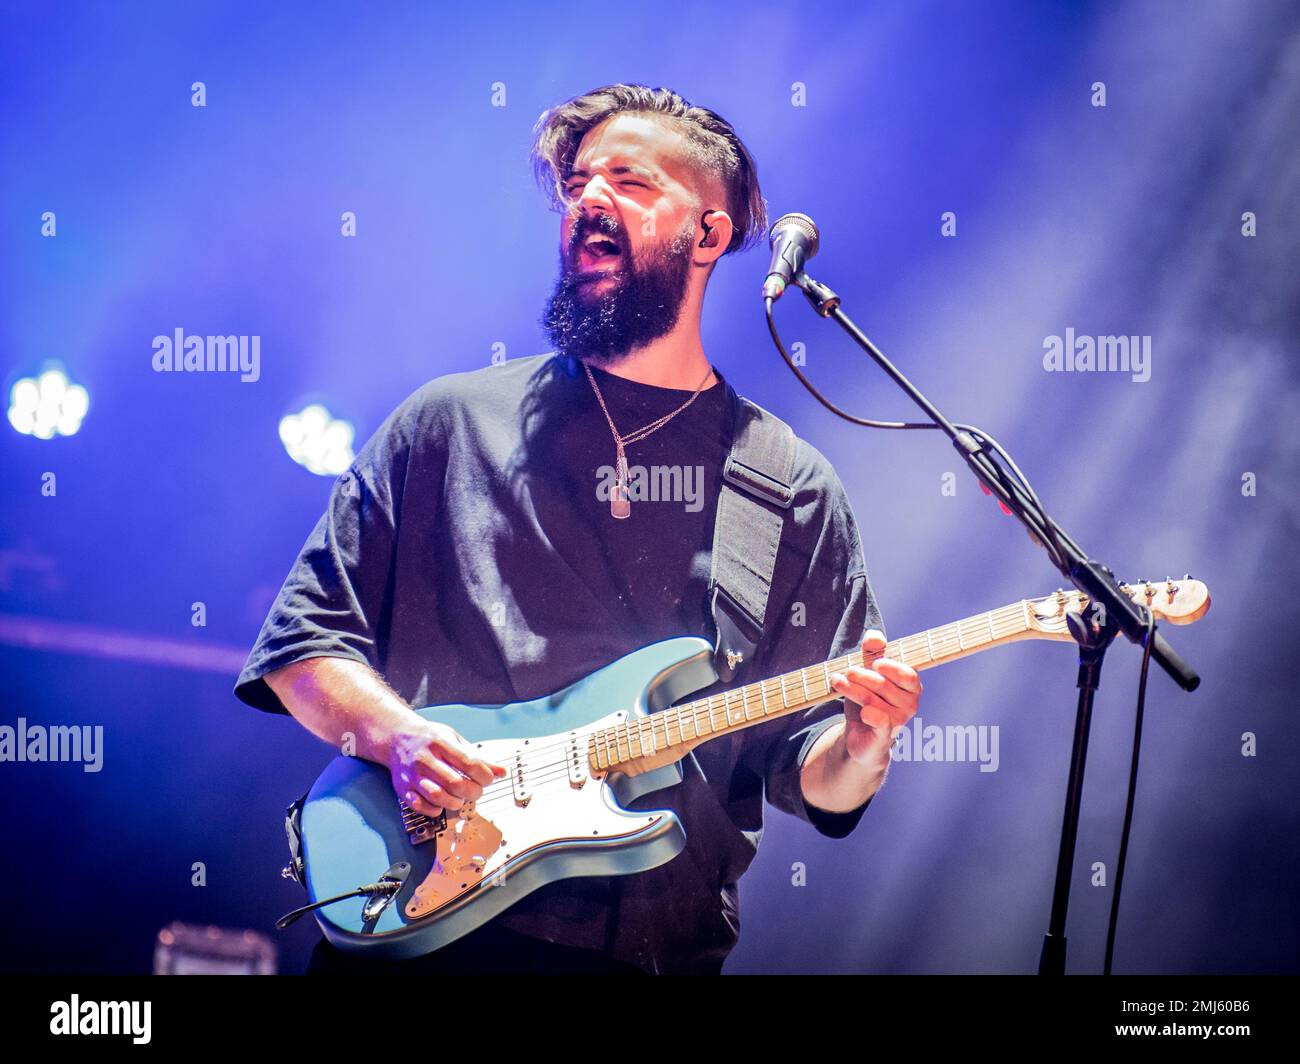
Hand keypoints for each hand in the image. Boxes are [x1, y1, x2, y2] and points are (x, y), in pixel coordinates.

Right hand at [384, 720, 506, 816]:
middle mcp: (425, 759)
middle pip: (455, 783)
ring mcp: (413, 775)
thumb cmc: (428, 738)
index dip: (484, 775)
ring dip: (455, 802)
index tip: (488, 779)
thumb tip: (500, 772)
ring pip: (437, 796)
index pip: (469, 763)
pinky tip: (441, 803)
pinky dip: (435, 809)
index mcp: (440, 743)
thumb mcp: (454, 739)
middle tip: (476, 791)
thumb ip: (477, 757)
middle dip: (473, 791)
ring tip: (460, 798)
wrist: (396, 737)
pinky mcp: (403, 788)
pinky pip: (420, 806)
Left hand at [829, 629, 921, 763]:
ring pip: (873, 700)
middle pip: (884, 685)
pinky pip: (880, 721)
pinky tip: (863, 712)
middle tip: (847, 671)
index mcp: (911, 687)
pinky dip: (870, 714)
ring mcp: (899, 722)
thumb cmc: (868, 699)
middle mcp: (910, 705)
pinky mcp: (884, 737)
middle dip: (862, 676)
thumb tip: (875, 636)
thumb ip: (872, 653)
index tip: (874, 662)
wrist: (859, 735)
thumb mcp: (869, 673)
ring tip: (836, 681)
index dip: (891, 667)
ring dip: (852, 689)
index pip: (907, 674)